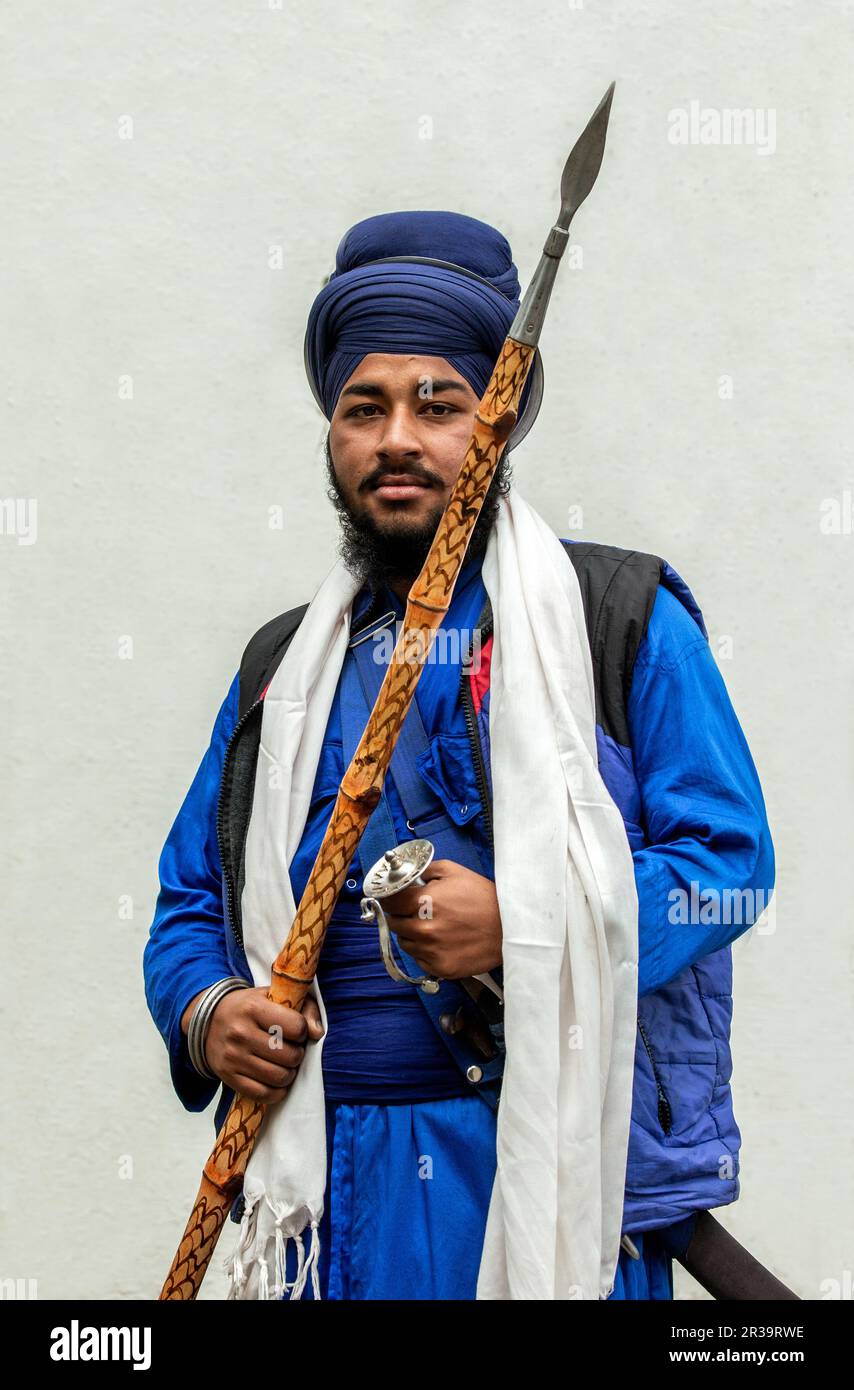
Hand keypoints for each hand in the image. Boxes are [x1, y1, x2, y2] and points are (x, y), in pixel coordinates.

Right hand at [181, 987, 323, 1103]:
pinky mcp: (228, 1077)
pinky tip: (276, 1080)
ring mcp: (233, 1057)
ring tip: (284, 1063)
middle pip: (290, 1056)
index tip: (295, 1030)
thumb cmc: (248, 1007)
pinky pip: (263, 1095)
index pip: (296, 1027)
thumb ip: (304, 1008)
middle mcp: (241, 1032)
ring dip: (289, 1073)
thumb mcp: (274, 995)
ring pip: (279, 1077)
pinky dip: (277, 1091)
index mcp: (254, 1007)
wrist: (208, 1020)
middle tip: (290, 1049)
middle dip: (297, 1054)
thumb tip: (317, 1033)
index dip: (302, 1031)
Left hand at [380, 859, 502, 979]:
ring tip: (431, 927)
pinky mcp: (440, 968)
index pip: (389, 902)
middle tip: (415, 912)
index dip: (389, 898)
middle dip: (402, 915)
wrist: (510, 928)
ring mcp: (431, 951)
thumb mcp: (455, 872)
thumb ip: (426, 870)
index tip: (392, 898)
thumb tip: (410, 876)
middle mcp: (423, 929)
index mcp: (423, 902)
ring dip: (412, 934)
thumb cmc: (484, 898)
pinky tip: (440, 942)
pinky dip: (425, 952)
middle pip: (395, 923)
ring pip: (406, 943)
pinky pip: (420, 960)